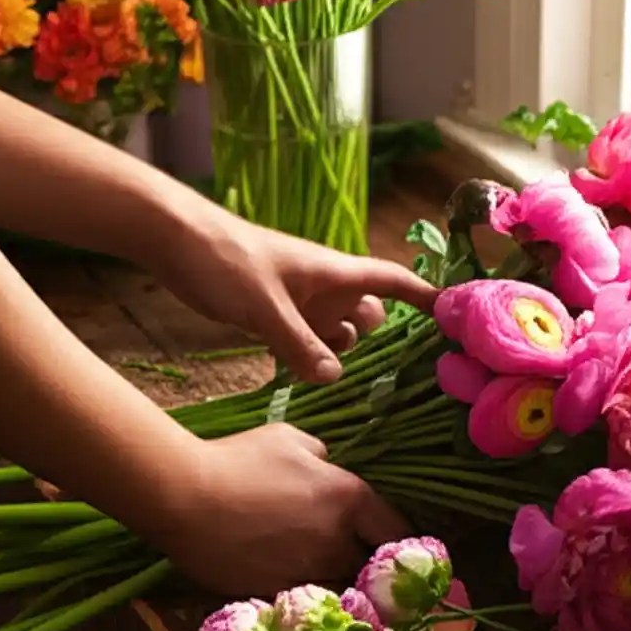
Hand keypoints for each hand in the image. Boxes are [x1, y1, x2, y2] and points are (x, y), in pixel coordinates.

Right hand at [146, 424, 410, 595]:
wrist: (184, 496)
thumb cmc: (238, 458)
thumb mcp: (289, 439)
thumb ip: (321, 455)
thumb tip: (327, 464)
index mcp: (349, 498)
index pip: (397, 530)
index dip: (398, 537)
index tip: (390, 542)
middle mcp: (336, 541)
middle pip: (370, 565)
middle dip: (366, 561)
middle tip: (351, 554)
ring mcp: (307, 572)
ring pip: (338, 586)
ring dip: (334, 579)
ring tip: (313, 566)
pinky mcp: (277, 593)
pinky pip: (304, 598)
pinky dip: (301, 590)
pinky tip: (283, 575)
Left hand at [156, 212, 436, 382]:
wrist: (175, 240)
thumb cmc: (226, 260)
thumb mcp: (265, 306)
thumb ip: (299, 343)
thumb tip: (336, 378)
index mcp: (335, 273)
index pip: (393, 281)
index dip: (425, 296)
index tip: (455, 317)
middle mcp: (325, 289)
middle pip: (370, 318)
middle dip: (378, 345)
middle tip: (392, 383)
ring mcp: (300, 302)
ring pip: (337, 335)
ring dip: (338, 358)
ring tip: (342, 391)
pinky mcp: (273, 316)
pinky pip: (305, 343)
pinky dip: (308, 361)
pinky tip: (301, 383)